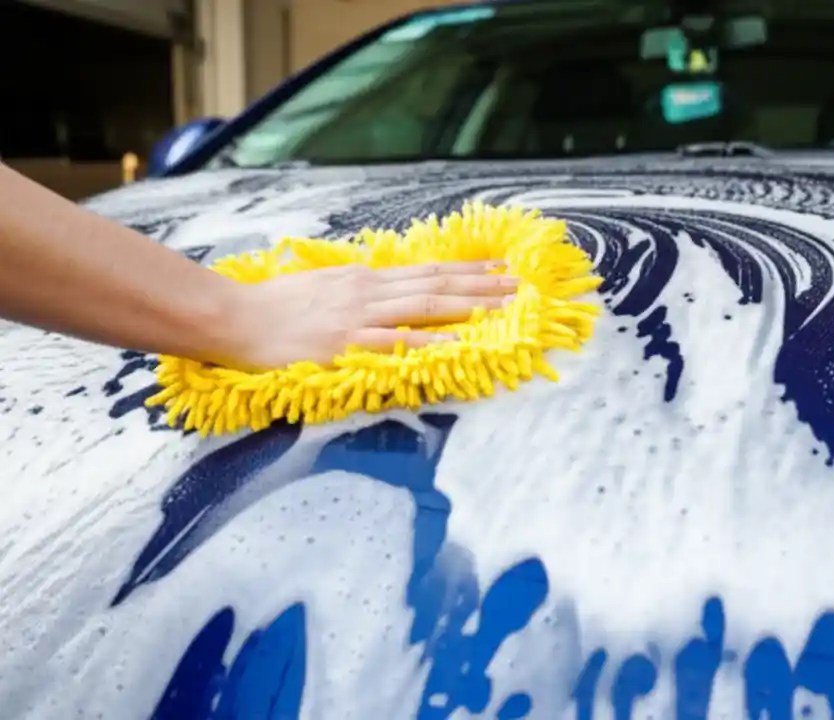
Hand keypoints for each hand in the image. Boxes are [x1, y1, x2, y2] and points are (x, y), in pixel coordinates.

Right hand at [209, 260, 516, 369]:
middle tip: (520, 285)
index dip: (465, 271)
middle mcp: (368, 291)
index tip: (498, 270)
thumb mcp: (320, 286)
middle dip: (482, 286)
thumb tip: (382, 287)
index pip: (425, 272)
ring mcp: (358, 317)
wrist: (232, 318)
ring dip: (470, 305)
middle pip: (436, 285)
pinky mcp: (345, 345)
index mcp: (363, 279)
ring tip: (505, 306)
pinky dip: (428, 343)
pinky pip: (394, 343)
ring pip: (425, 306)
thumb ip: (354, 288)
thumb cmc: (270, 307)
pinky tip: (456, 343)